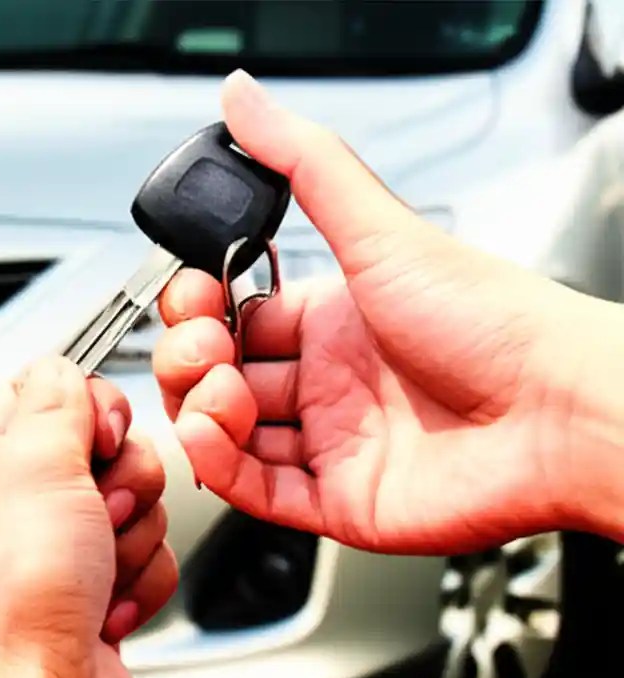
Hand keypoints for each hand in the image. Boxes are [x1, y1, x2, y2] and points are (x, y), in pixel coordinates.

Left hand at [0, 357, 177, 677]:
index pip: (37, 394)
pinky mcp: (96, 601)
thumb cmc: (4, 604)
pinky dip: (142, 581)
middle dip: (120, 478)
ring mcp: (55, 560)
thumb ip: (54, 401)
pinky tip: (109, 605)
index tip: (96, 429)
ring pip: (134, 504)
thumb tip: (64, 366)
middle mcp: (10, 513)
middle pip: (102, 449)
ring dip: (133, 534)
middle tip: (94, 507)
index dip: (83, 404)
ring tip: (98, 566)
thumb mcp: (30, 465)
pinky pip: (148, 559)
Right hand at [154, 71, 623, 554]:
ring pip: (229, 436)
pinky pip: (256, 491)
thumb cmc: (494, 321)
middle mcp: (330, 381)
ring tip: (219, 393)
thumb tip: (245, 99)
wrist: (561, 412)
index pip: (236, 319)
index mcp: (334, 320)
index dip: (202, 313)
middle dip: (191, 362)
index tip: (195, 299)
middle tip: (206, 349)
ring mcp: (334, 442)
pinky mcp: (340, 502)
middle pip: (222, 377)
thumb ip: (304, 165)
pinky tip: (212, 437)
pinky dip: (220, 468)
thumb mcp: (382, 232)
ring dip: (201, 412)